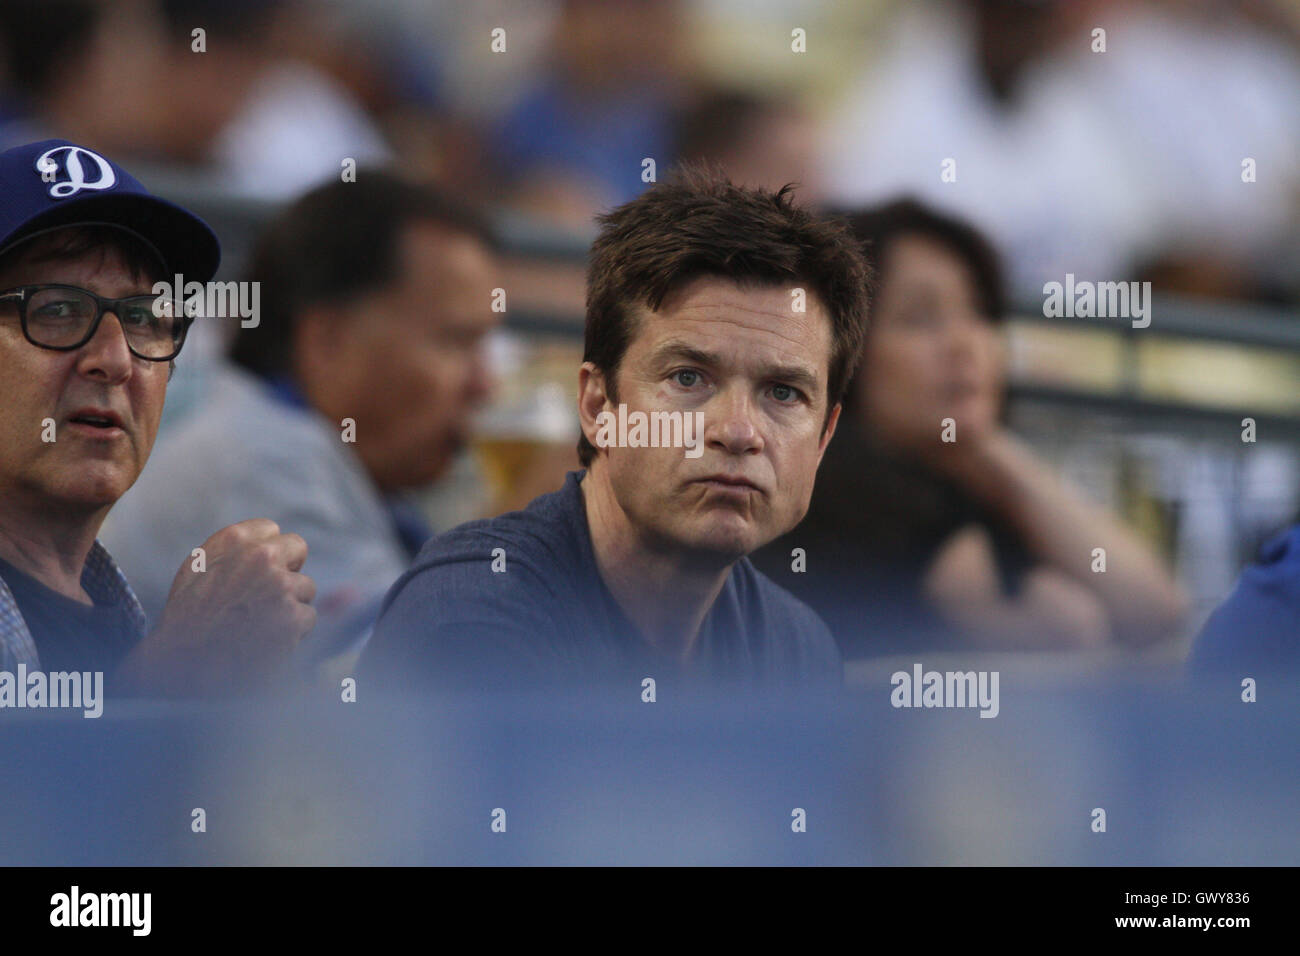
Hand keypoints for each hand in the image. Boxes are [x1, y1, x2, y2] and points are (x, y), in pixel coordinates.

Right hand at [115, 519, 316, 695]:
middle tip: (264, 598)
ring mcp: (280, 587)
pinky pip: (308, 617)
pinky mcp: (294, 617)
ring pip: (306, 588)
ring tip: (258, 625)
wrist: (182, 670)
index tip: (255, 573)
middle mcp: (261, 557)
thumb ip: (232, 548)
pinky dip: (294, 632)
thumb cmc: (187, 622)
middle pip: (298, 549)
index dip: (267, 554)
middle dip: (287, 570)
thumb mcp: (197, 570)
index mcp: (233, 541)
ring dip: (290, 605)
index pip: (273, 530)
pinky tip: (267, 642)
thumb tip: (273, 533)